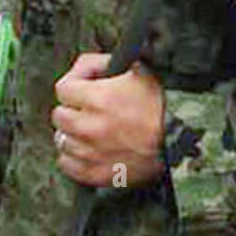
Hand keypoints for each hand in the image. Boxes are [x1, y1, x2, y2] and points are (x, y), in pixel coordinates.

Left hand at [52, 52, 164, 188]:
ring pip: (62, 140)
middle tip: (87, 109)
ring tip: (90, 130)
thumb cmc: (160, 109)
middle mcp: (89, 126)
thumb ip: (107, 63)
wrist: (176, 145)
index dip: (75, 83)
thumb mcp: (140, 72)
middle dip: (72, 109)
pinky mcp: (94, 173)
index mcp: (97, 99)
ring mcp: (89, 152)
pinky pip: (67, 164)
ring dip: (73, 133)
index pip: (63, 88)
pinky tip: (87, 148)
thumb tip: (88, 65)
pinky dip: (74, 156)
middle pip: (59, 115)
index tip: (82, 86)